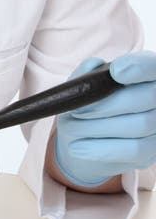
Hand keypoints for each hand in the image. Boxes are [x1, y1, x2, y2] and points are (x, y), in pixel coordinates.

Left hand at [55, 52, 155, 186]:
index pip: (151, 65)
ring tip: (71, 127)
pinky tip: (76, 147)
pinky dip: (101, 148)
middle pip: (147, 97)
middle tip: (76, 110)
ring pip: (140, 125)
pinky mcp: (152, 152)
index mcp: (147, 73)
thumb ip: (86, 74)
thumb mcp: (82, 86)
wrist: (83, 138)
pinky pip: (133, 150)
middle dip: (107, 104)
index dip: (138, 67)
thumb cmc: (87, 103)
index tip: (115, 72)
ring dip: (98, 127)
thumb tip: (93, 66)